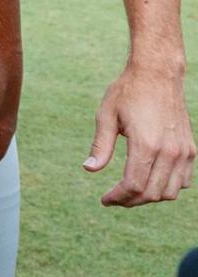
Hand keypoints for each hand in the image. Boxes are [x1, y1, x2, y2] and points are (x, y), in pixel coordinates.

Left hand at [85, 60, 194, 205]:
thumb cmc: (128, 92)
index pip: (134, 185)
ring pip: (170, 192)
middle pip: (152, 193)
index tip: (104, 200)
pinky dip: (168, 188)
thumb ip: (100, 146)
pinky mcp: (190, 149)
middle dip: (130, 201)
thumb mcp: (106, 116)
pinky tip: (150, 181)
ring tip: (130, 192)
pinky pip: (183, 181)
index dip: (118, 197)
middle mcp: (169, 151)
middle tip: (114, 198)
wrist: (158, 75)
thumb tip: (89, 169)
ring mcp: (183, 152)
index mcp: (146, 144)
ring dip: (150, 197)